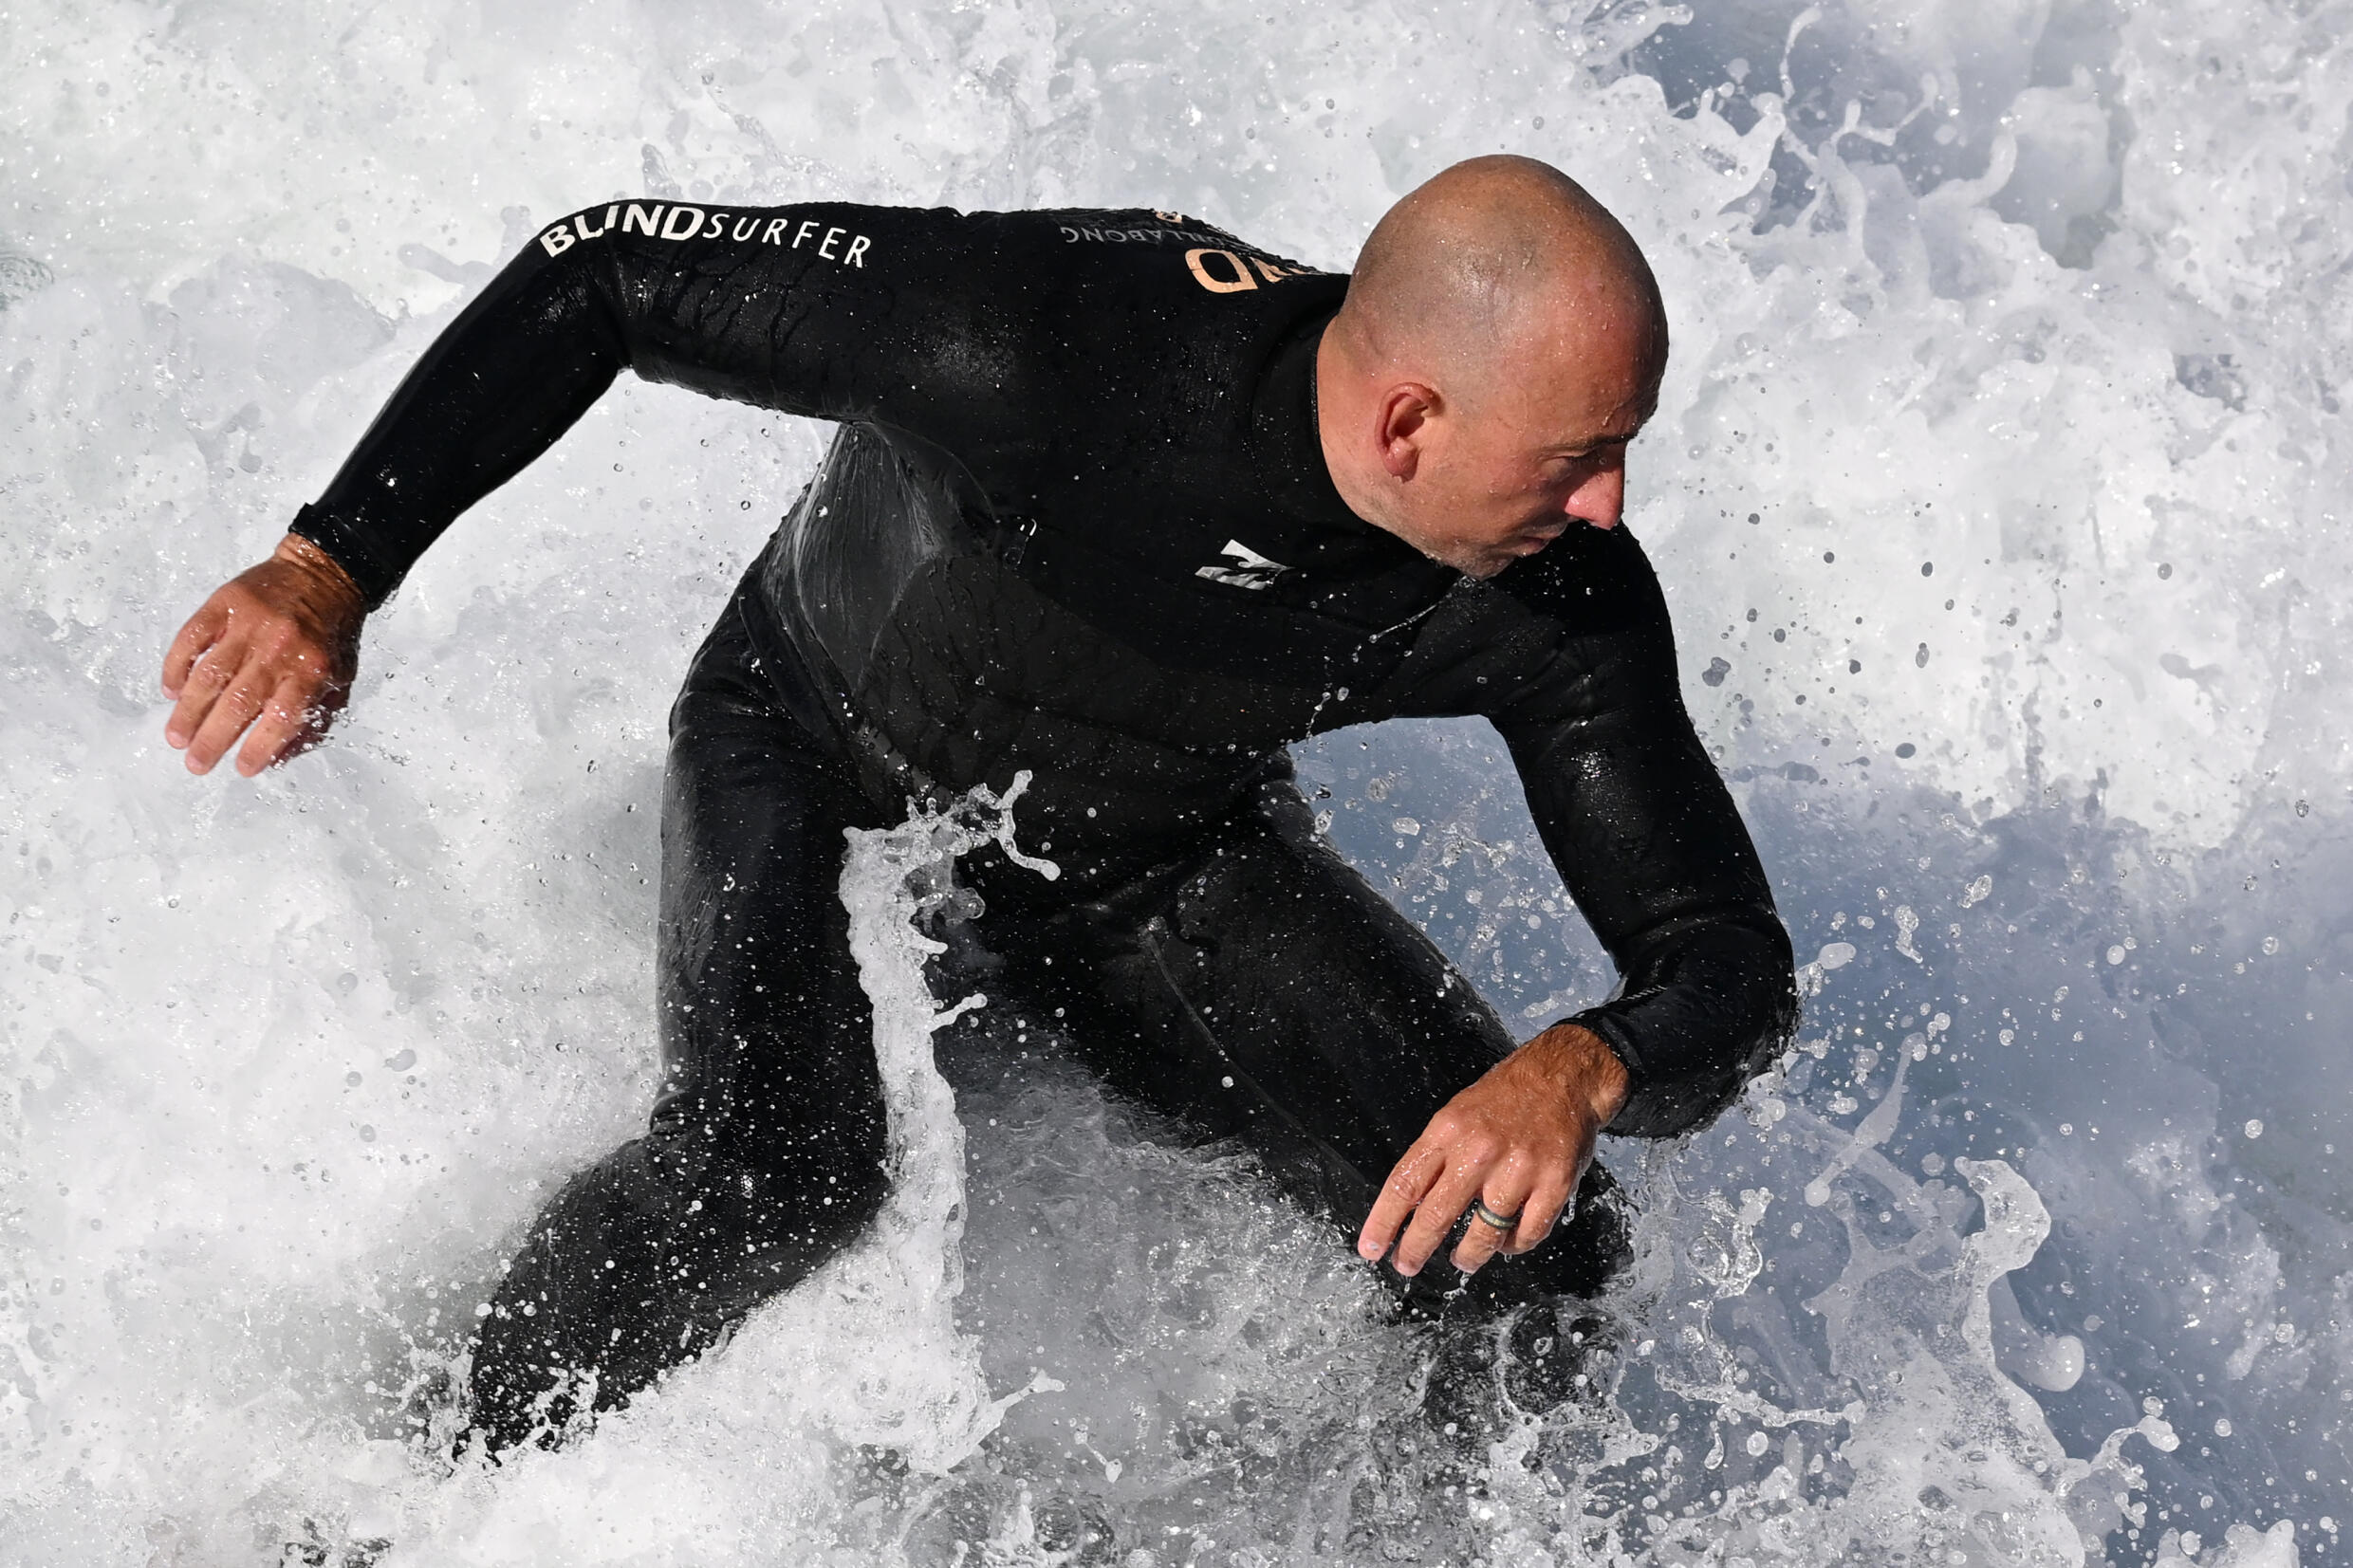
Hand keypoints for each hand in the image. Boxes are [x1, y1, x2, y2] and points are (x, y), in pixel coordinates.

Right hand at [162, 532, 365, 775]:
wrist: (323, 575)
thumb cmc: (330, 635)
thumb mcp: (340, 679)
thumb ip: (314, 719)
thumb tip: (276, 758)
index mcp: (312, 669)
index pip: (283, 717)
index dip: (260, 747)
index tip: (242, 768)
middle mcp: (279, 648)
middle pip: (239, 701)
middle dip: (213, 738)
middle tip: (195, 763)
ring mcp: (249, 624)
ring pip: (209, 673)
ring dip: (188, 710)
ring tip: (176, 737)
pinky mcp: (224, 603)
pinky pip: (192, 638)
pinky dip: (176, 667)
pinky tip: (170, 691)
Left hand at [1356, 1021, 1629, 1276]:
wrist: (1563, 1077)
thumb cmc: (1506, 1097)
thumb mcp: (1457, 1114)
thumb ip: (1436, 1156)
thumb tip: (1411, 1203)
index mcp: (1448, 1130)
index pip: (1404, 1184)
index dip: (1383, 1222)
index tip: (1370, 1248)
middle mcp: (1479, 1151)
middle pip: (1436, 1214)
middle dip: (1416, 1248)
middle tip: (1406, 1265)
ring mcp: (1518, 1170)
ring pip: (1484, 1234)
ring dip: (1468, 1256)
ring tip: (1462, 1260)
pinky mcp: (1554, 1184)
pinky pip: (1527, 1234)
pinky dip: (1513, 1246)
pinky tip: (1505, 1243)